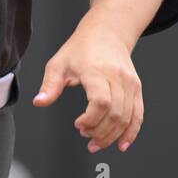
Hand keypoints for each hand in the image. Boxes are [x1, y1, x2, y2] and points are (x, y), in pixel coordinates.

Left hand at [32, 23, 143, 153]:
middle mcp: (117, 77)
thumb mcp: (59, 63)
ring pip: (127, 117)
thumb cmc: (80, 49)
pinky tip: (122, 145)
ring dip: (112, 136)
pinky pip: (138, 114)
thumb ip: (50, 85)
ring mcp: (130, 83)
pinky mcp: (136, 88)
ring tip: (96, 143)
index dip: (91, 120)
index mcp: (96, 70)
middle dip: (100, 133)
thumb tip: (39, 102)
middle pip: (115, 114)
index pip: (101, 102)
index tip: (77, 124)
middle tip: (85, 136)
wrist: (107, 33)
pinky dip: (131, 132)